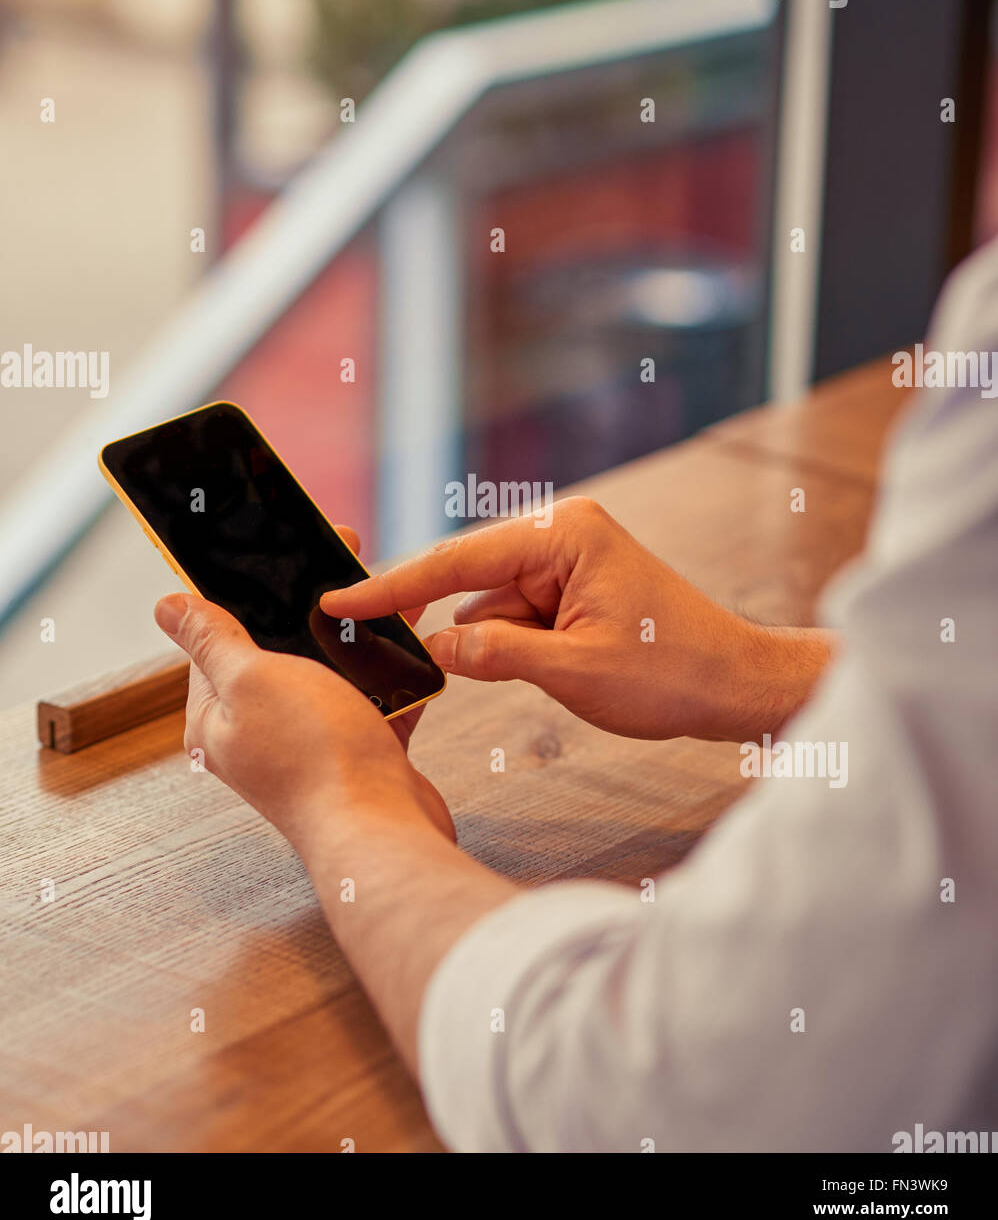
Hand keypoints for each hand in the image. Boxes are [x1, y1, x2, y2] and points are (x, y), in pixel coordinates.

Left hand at [153, 526, 453, 853]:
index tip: (282, 551)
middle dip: (313, 607)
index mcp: (217, 716)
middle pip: (282, 650)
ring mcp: (311, 744)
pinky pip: (374, 697)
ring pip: (333, 670)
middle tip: (345, 560)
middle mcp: (260, 732)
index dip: (248, 592)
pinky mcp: (359, 752)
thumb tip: (167, 607)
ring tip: (388, 594)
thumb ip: (212, 640)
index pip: (218, 639)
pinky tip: (411, 642)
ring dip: (358, 635)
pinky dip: (391, 670)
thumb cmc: (314, 759)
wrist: (384, 829)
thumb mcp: (252, 679)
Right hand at [320, 497, 832, 742]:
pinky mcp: (573, 590)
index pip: (457, 559)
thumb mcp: (574, 670)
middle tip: (381, 650)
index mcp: (562, 535)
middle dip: (436, 618)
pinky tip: (516, 672)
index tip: (339, 596)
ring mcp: (567, 562)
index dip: (393, 585)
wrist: (736, 684)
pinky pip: (516, 614)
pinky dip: (504, 645)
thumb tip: (434, 645)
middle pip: (469, 576)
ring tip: (520, 677)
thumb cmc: (672, 671)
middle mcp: (561, 535)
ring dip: (484, 643)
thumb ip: (496, 654)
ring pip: (490, 602)